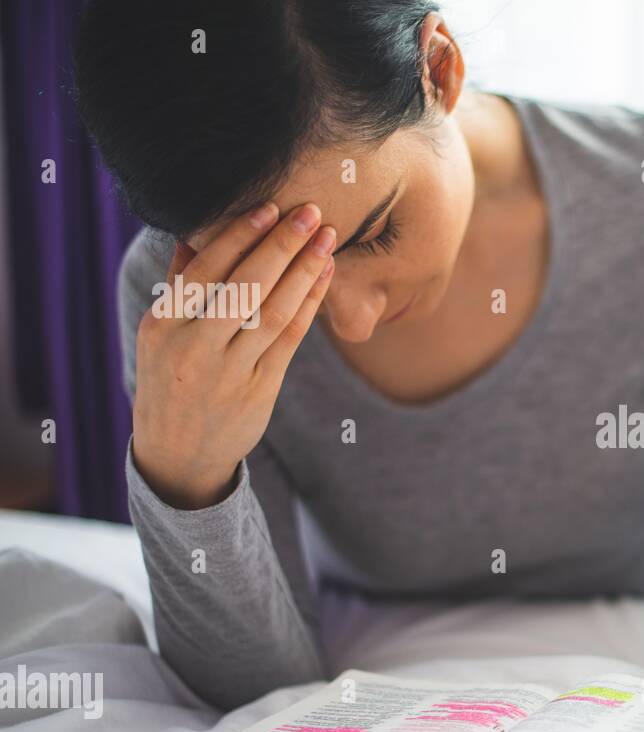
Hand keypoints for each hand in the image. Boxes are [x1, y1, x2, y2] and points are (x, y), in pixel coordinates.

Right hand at [131, 202, 335, 508]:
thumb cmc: (170, 380)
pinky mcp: (261, 388)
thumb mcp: (159, 336)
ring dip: (305, 270)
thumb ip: (180, 286)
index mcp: (163, 325)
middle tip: (310, 212)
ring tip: (327, 238)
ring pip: (274, 311)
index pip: (207, 270)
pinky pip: (292, 337)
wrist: (179, 454)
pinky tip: (324, 276)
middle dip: (281, 245)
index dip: (240, 236)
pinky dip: (310, 303)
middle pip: (246, 286)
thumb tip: (194, 234)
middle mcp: (195, 347)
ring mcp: (230, 371)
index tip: (268, 207)